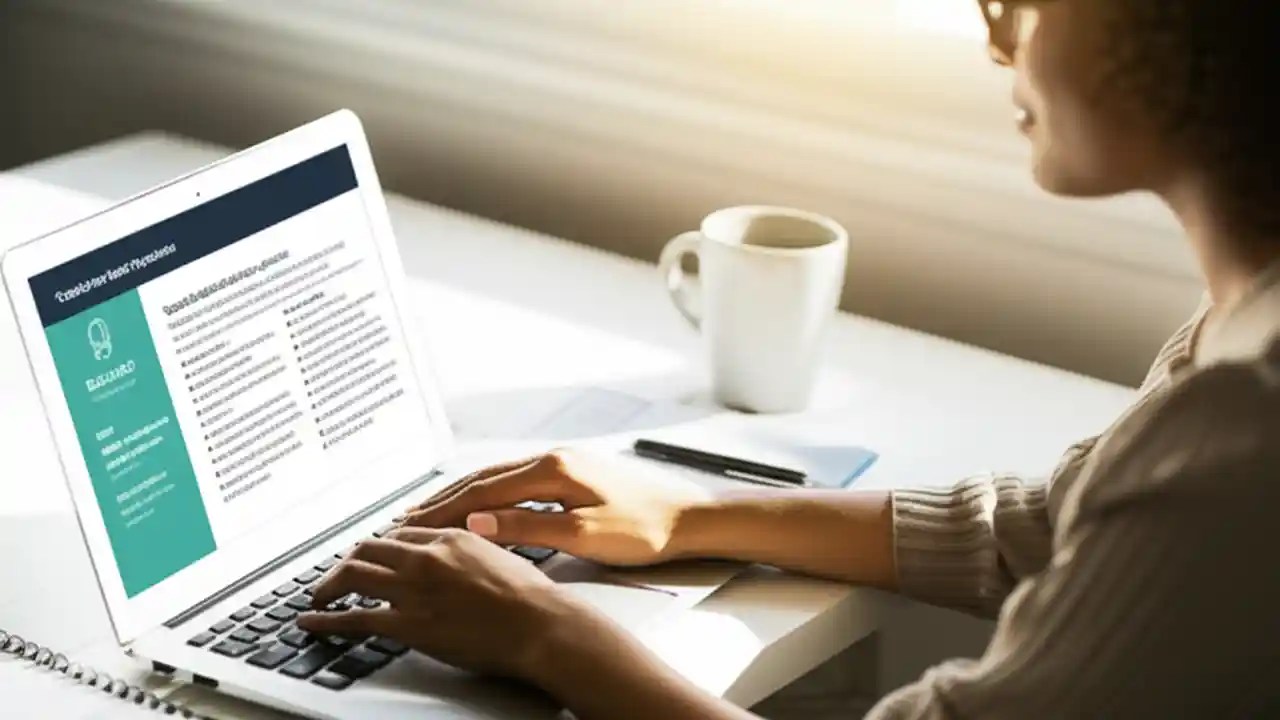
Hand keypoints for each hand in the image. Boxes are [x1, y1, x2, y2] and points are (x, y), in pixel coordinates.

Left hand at [297, 527, 601, 681]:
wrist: (540, 624)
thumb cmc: (531, 597)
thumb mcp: (501, 555)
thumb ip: (470, 551)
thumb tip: (459, 559)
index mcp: (451, 536)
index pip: (402, 533)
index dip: (383, 546)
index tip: (375, 556)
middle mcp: (426, 556)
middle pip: (370, 547)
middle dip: (348, 560)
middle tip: (339, 573)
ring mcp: (414, 589)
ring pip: (355, 574)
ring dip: (330, 583)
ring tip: (318, 594)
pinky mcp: (409, 623)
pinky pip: (355, 617)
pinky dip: (326, 618)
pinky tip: (313, 620)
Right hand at [400, 449, 712, 565]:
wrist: (692, 517)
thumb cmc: (646, 529)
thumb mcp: (583, 536)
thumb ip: (526, 527)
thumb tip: (477, 520)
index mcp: (553, 470)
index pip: (483, 490)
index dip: (443, 510)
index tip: (410, 526)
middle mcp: (554, 457)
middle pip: (484, 477)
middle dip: (443, 499)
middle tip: (405, 518)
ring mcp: (564, 461)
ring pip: (499, 476)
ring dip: (463, 494)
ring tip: (431, 512)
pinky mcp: (574, 471)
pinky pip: (518, 479)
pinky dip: (490, 492)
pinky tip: (480, 503)